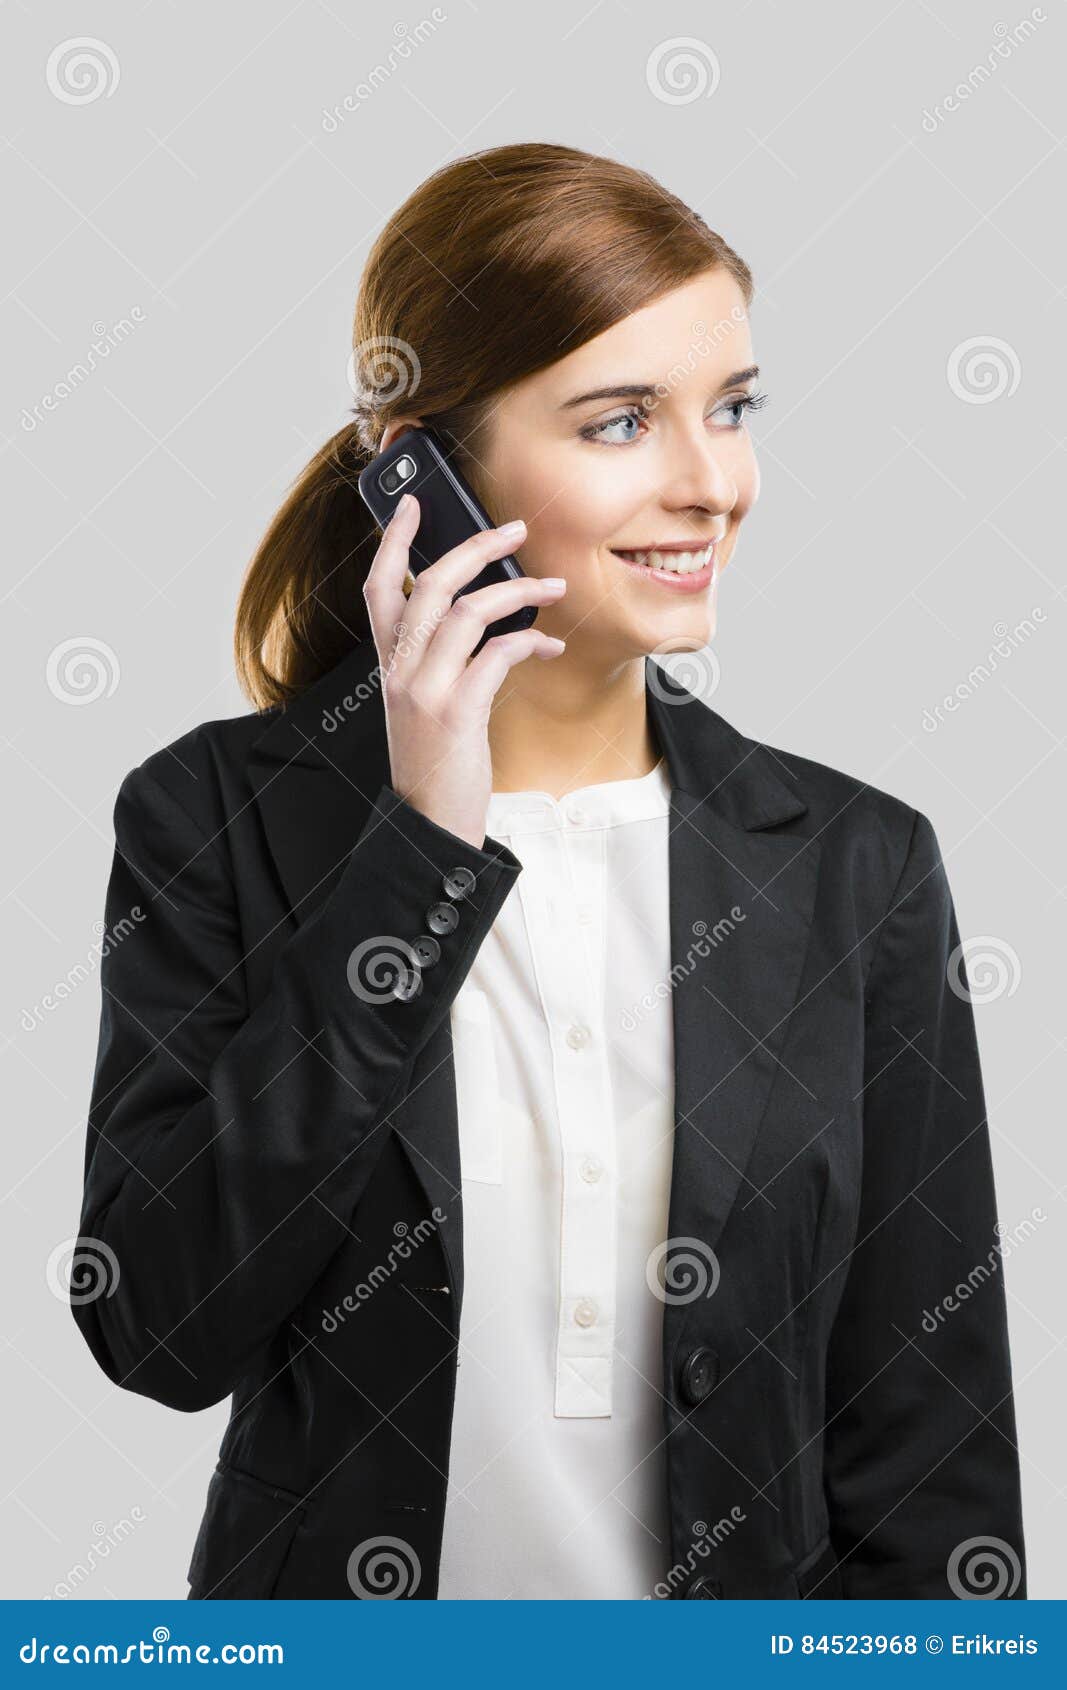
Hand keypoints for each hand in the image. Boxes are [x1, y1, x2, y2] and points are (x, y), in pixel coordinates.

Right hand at [362, 494, 566, 847]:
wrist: (431, 824)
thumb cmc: (436, 763)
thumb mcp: (426, 705)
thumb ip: (441, 661)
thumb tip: (487, 616)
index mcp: (389, 666)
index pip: (380, 588)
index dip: (394, 541)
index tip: (414, 504)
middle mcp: (399, 671)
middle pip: (429, 585)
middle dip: (475, 547)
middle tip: (514, 530)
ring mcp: (424, 690)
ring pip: (465, 612)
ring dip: (517, 592)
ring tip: (553, 588)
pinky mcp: (456, 713)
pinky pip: (495, 655)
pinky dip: (528, 642)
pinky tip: (549, 647)